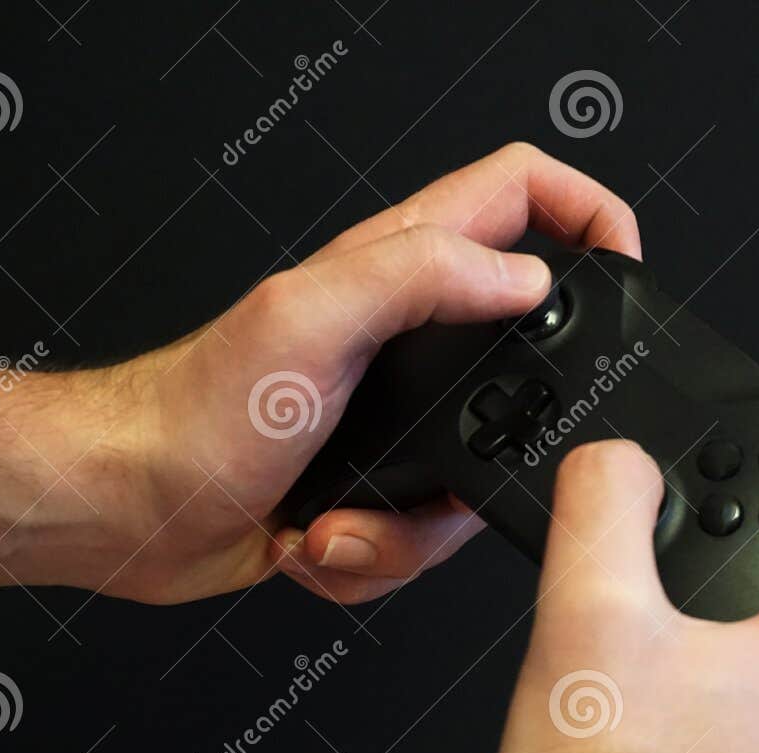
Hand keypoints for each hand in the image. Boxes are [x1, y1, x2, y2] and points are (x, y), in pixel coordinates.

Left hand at [0, 143, 639, 603]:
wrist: (133, 511)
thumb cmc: (193, 410)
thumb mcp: (310, 319)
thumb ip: (422, 276)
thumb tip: (524, 273)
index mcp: (398, 268)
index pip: (522, 192)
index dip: (587, 212)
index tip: (625, 268)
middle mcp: (409, 336)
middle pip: (531, 347)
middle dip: (528, 421)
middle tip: (506, 447)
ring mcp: (401, 416)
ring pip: (487, 471)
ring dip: (425, 523)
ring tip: (350, 515)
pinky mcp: (386, 487)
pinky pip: (434, 535)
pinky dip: (381, 553)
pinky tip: (325, 534)